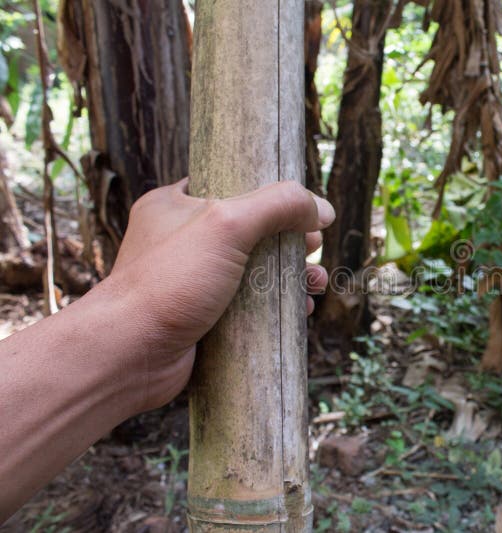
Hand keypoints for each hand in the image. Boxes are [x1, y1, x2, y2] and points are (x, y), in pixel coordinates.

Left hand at [108, 179, 334, 411]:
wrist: (129, 355)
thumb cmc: (167, 283)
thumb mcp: (226, 225)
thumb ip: (276, 205)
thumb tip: (322, 209)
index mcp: (175, 205)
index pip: (233, 187)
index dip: (272, 197)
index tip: (302, 212)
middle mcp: (183, 240)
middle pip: (253, 232)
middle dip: (291, 241)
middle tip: (314, 248)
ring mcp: (193, 281)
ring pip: (255, 271)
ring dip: (292, 276)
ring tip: (317, 284)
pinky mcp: (204, 317)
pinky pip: (250, 306)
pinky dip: (278, 306)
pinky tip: (302, 311)